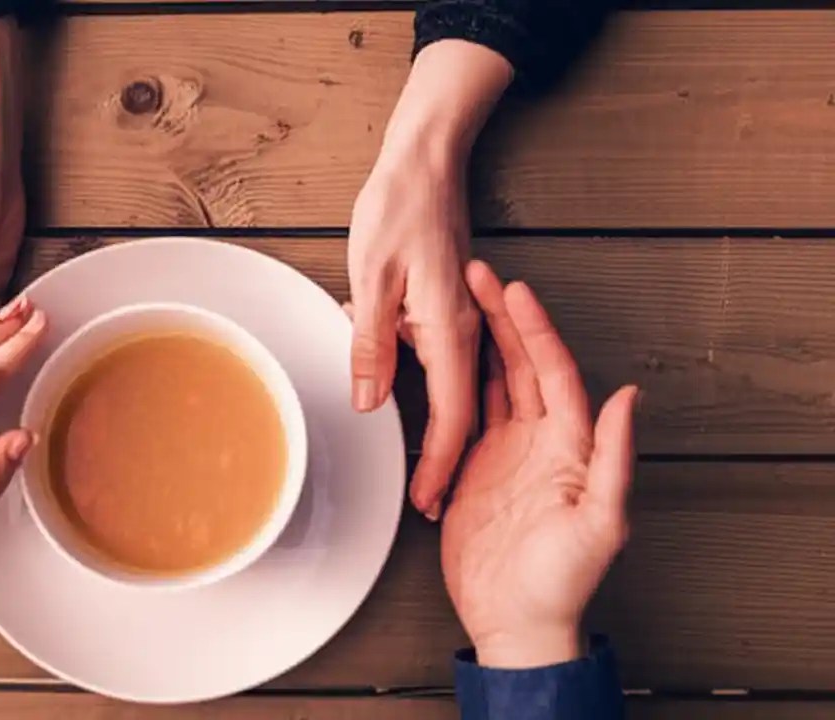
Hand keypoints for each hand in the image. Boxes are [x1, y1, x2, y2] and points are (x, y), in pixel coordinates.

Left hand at [347, 40, 511, 519]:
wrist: (425, 161)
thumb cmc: (398, 211)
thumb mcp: (372, 280)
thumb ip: (373, 345)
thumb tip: (370, 403)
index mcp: (452, 331)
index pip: (452, 417)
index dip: (440, 465)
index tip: (428, 502)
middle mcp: (467, 331)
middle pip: (463, 413)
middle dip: (446, 463)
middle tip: (426, 504)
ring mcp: (463, 319)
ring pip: (459, 392)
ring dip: (442, 435)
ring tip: (422, 473)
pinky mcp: (453, 308)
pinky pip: (451, 366)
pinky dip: (437, 398)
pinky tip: (413, 409)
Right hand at [442, 260, 638, 667]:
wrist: (515, 622)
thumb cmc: (563, 582)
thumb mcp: (601, 523)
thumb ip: (615, 459)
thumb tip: (629, 398)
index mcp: (572, 445)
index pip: (554, 372)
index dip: (536, 329)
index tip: (515, 291)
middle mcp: (539, 440)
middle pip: (519, 364)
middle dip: (500, 318)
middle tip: (477, 275)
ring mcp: (504, 452)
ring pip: (488, 380)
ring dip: (474, 340)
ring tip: (454, 302)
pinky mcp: (473, 469)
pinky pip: (461, 414)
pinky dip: (451, 381)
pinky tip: (438, 356)